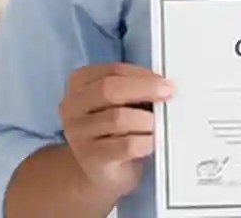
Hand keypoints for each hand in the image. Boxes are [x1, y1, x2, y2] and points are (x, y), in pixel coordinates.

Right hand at [58, 62, 173, 201]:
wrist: (100, 170)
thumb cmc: (113, 129)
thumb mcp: (118, 102)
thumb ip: (132, 88)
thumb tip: (162, 83)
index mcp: (79, 83)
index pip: (112, 71)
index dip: (141, 74)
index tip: (163, 80)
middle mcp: (72, 106)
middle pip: (109, 90)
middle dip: (144, 89)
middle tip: (167, 93)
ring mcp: (79, 133)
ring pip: (118, 118)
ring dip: (146, 119)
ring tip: (157, 124)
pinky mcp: (92, 158)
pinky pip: (126, 145)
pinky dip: (145, 141)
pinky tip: (151, 141)